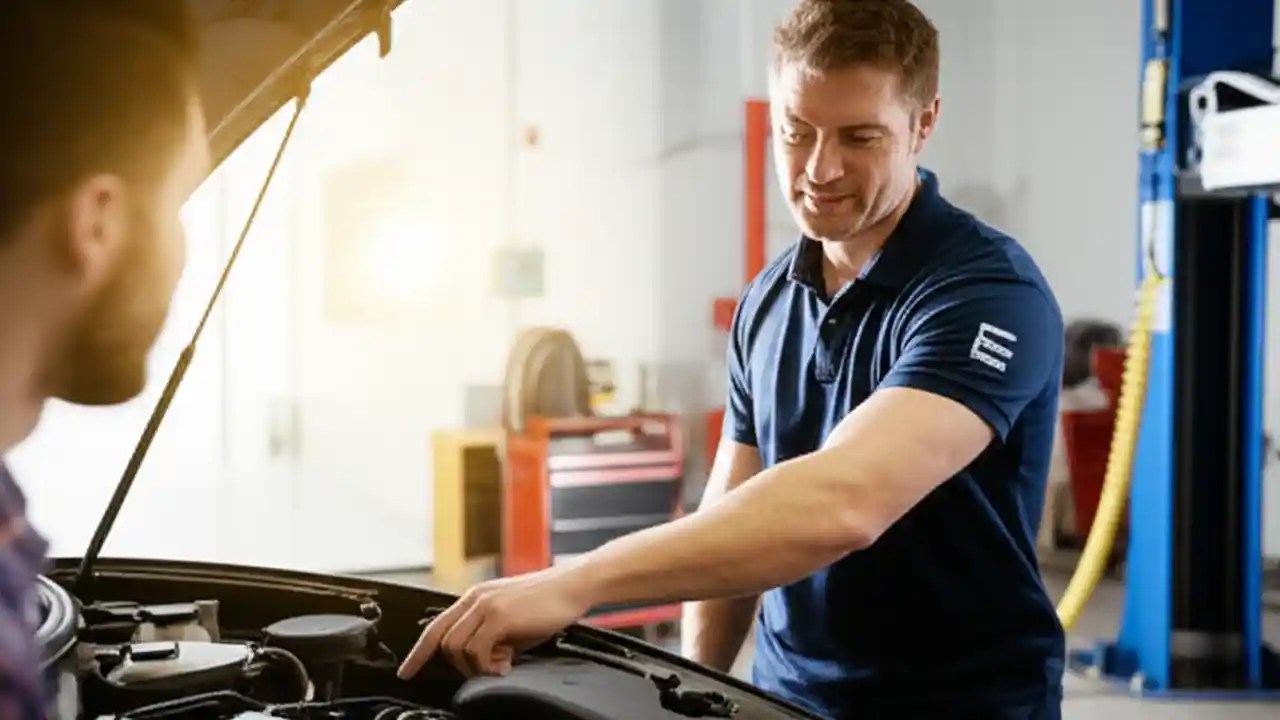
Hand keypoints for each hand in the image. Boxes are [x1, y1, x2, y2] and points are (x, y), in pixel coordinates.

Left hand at [396, 567, 594, 679]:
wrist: (573, 585)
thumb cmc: (548, 604)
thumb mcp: (513, 622)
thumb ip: (492, 639)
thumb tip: (483, 665)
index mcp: (475, 598)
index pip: (436, 626)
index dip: (418, 652)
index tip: (407, 672)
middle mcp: (475, 598)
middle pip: (442, 641)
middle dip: (459, 666)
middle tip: (489, 670)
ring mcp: (485, 605)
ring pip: (456, 647)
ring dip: (476, 666)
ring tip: (503, 664)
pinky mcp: (499, 614)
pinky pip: (477, 650)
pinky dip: (488, 665)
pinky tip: (508, 664)